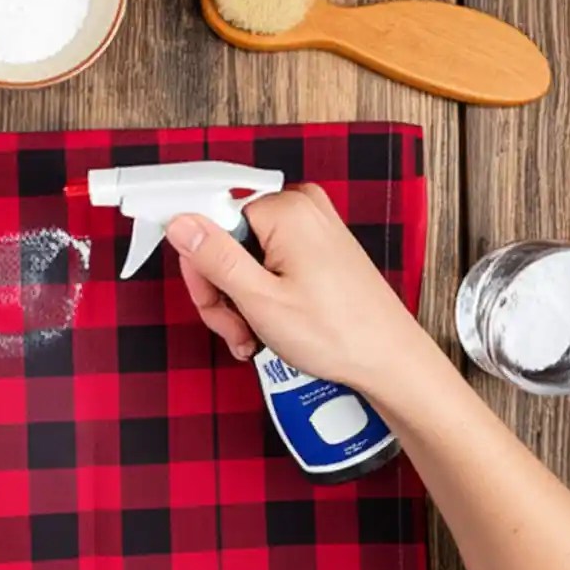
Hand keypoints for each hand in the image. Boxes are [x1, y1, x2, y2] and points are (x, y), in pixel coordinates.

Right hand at [164, 184, 429, 392]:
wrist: (389, 360)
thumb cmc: (338, 334)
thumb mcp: (259, 300)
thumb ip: (215, 257)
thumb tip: (180, 224)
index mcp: (285, 210)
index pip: (211, 221)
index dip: (201, 266)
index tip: (209, 300)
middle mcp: (301, 208)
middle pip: (228, 240)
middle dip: (222, 291)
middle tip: (235, 328)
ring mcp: (313, 227)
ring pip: (246, 257)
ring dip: (240, 301)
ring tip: (252, 335)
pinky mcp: (319, 247)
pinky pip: (270, 262)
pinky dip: (261, 296)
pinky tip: (266, 327)